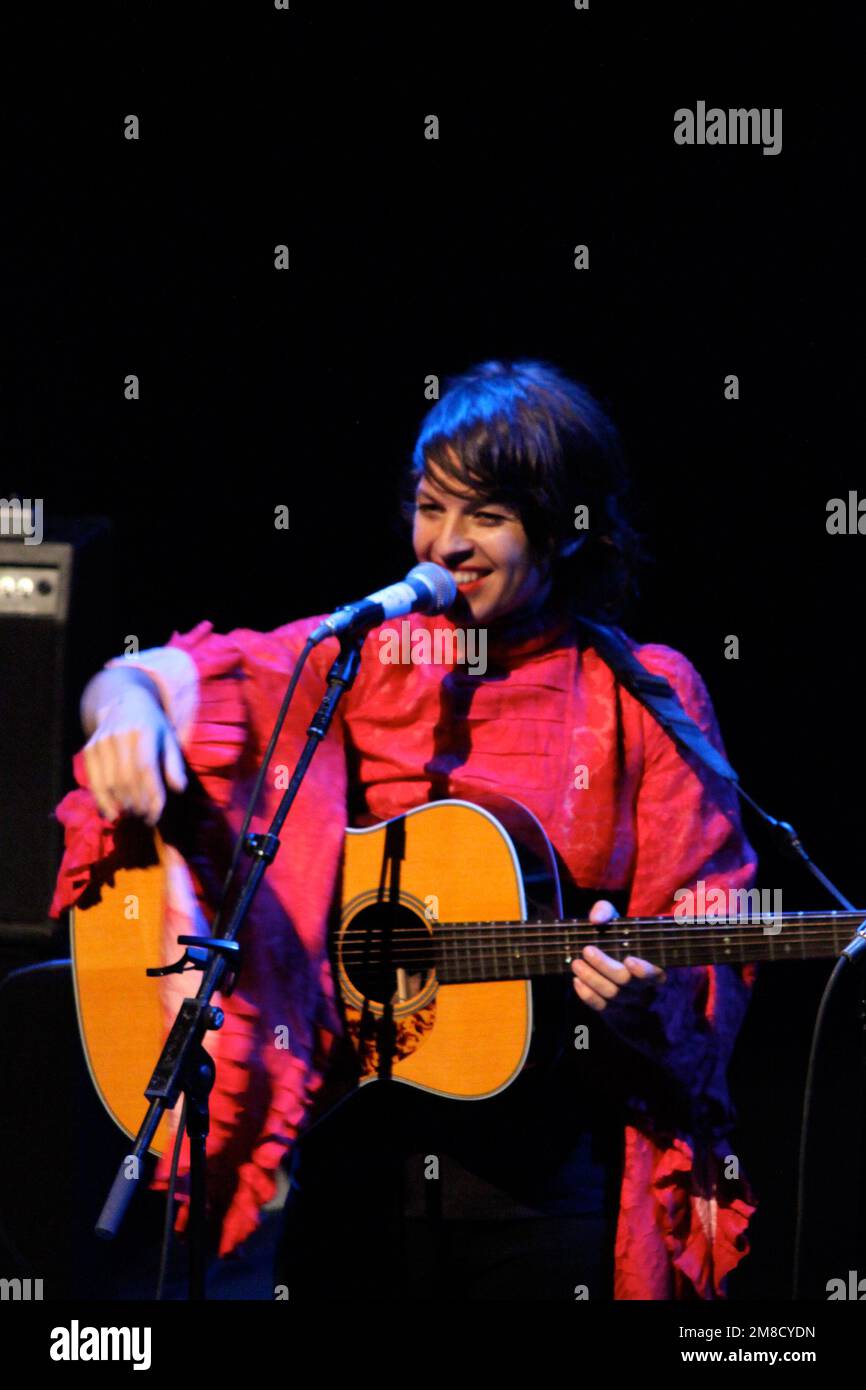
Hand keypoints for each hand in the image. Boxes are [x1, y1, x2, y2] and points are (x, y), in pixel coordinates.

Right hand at [83, 686, 186, 825]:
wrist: (123, 701)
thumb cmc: (153, 725)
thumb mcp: (169, 738)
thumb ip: (174, 764)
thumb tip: (179, 789)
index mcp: (144, 731)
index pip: (146, 768)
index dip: (151, 795)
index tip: (157, 815)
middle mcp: (120, 735)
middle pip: (127, 779)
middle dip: (138, 804)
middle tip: (146, 819)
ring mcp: (102, 741)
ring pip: (110, 783)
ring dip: (122, 806)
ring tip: (133, 816)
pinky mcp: (90, 749)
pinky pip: (95, 781)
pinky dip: (103, 801)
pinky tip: (112, 814)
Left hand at [570, 899, 666, 1011]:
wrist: (615, 960)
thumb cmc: (619, 937)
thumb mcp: (615, 920)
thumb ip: (606, 911)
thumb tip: (596, 919)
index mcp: (654, 965)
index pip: (654, 973)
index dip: (643, 970)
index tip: (629, 960)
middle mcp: (645, 987)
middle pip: (626, 981)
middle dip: (604, 966)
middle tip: (586, 951)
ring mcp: (630, 1001)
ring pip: (612, 995)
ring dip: (591, 978)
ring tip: (576, 963)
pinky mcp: (615, 1011)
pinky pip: (602, 1007)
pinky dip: (587, 995)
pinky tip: (577, 980)